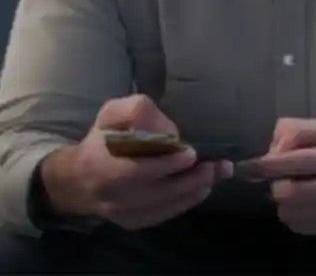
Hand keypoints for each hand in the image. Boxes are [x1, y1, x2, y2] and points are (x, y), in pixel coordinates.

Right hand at [40, 95, 229, 229]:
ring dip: (195, 191)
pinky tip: (202, 189)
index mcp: (99, 166)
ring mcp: (121, 214)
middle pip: (157, 193)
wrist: (77, 180)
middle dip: (192, 179)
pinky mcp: (131, 223)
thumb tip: (167, 130)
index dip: (165, 165)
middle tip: (218, 166)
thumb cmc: (101, 141)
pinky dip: (185, 203)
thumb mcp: (112, 115)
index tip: (191, 154)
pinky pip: (163, 215)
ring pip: (164, 207)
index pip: (135, 171)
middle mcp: (110, 196)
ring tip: (217, 175)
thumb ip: (137, 112)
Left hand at [245, 118, 315, 235]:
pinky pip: (297, 226)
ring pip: (289, 212)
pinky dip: (294, 215)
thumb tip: (273, 150)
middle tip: (282, 180)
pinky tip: (307, 206)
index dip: (265, 166)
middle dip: (277, 185)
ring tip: (297, 192)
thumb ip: (297, 130)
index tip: (245, 169)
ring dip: (284, 202)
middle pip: (289, 193)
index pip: (295, 162)